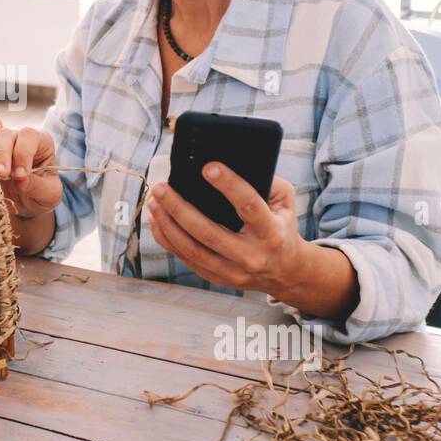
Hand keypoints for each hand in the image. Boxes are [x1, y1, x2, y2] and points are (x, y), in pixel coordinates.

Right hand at [0, 109, 62, 219]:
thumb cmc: (39, 193)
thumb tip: (19, 180)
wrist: (24, 200)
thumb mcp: (48, 194)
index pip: (29, 136)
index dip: (23, 154)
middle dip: (1, 154)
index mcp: (40, 141)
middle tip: (0, 175)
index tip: (20, 176)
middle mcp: (17, 133)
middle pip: (6, 132)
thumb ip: (37, 186)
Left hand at [145, 162, 308, 296]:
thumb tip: (234, 162)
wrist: (286, 271)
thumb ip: (267, 182)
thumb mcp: (285, 202)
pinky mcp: (218, 278)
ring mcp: (233, 271)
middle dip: (180, 208)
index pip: (249, 206)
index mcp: (272, 232)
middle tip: (161, 187)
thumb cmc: (281, 227)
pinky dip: (167, 239)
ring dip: (167, 224)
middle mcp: (251, 255)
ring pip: (192, 249)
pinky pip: (186, 259)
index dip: (228, 185)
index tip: (207, 167)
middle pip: (208, 233)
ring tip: (153, 201)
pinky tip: (156, 220)